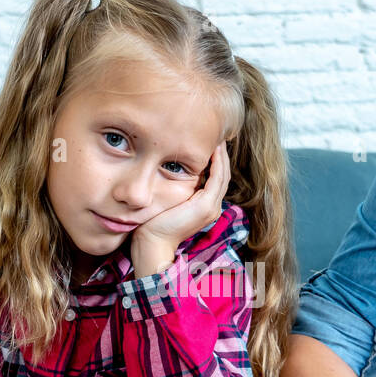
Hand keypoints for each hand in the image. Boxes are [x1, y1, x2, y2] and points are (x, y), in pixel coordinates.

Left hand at [129, 141, 230, 277]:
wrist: (153, 242)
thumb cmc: (153, 222)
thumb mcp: (168, 200)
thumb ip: (175, 187)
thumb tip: (168, 167)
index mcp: (205, 206)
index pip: (215, 178)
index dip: (216, 160)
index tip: (210, 141)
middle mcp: (212, 207)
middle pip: (222, 175)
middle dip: (222, 154)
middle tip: (218, 134)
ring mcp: (211, 207)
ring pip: (222, 175)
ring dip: (222, 155)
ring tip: (218, 137)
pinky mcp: (206, 206)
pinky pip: (217, 178)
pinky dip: (217, 162)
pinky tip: (214, 148)